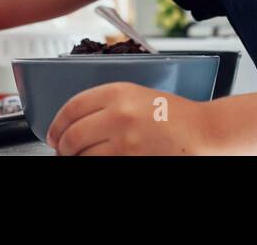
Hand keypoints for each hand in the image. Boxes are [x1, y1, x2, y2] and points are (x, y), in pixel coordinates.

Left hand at [45, 82, 214, 154]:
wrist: (203, 132)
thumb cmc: (173, 114)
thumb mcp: (137, 95)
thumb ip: (106, 103)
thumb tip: (75, 121)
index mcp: (117, 92)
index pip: (72, 108)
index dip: (56, 124)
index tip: (53, 133)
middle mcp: (118, 115)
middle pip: (72, 135)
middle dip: (62, 147)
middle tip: (61, 151)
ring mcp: (125, 142)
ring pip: (83, 156)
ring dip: (75, 159)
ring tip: (76, 159)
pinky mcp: (131, 161)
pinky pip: (101, 165)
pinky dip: (92, 165)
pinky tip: (93, 162)